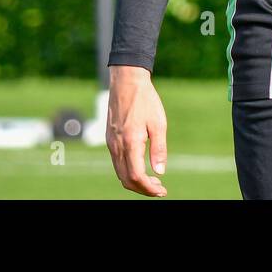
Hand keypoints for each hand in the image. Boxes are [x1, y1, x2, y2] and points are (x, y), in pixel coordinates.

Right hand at [105, 65, 168, 196]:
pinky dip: (128, 171)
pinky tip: (141, 166)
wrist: (126, 81)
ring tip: (153, 180)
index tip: (161, 190)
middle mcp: (117, 145)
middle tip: (159, 189)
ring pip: (120, 172)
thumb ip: (159, 149)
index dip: (148, 188)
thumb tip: (160, 172)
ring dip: (135, 181)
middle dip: (142, 189)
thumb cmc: (145, 100)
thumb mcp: (158, 123)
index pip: (136, 176)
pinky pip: (117, 162)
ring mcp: (111, 142)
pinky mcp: (110, 138)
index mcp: (130, 142)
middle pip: (126, 179)